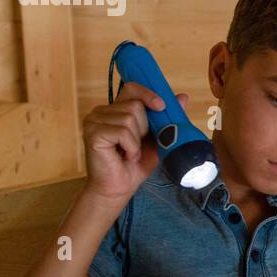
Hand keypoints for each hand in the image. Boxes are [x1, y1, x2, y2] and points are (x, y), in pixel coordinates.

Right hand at [82, 81, 189, 204]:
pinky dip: (130, 147)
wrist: (119, 188)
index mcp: (115, 109)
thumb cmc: (135, 165)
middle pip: (135, 105)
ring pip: (129, 118)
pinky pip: (122, 132)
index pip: (131, 88)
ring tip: (130, 153)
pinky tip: (125, 156)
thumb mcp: (156, 138)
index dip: (147, 94)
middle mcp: (101, 112)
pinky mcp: (93, 133)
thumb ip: (166, 118)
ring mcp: (94, 121)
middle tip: (136, 145)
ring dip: (137, 141)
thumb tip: (183, 97)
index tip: (161, 106)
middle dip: (144, 128)